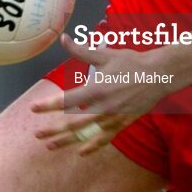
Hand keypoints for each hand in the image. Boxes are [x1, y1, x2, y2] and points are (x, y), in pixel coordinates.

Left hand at [30, 34, 173, 154]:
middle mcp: (103, 106)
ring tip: (50, 146)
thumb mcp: (105, 54)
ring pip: (86, 134)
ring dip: (67, 141)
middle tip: (36, 135)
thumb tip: (63, 39)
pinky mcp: (122, 123)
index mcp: (96, 88)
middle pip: (72, 123)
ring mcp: (113, 117)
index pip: (66, 100)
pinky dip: (92, 146)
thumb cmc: (130, 62)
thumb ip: (81, 51)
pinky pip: (105, 138)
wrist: (158, 75)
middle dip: (53, 130)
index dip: (48, 105)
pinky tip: (81, 152)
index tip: (33, 109)